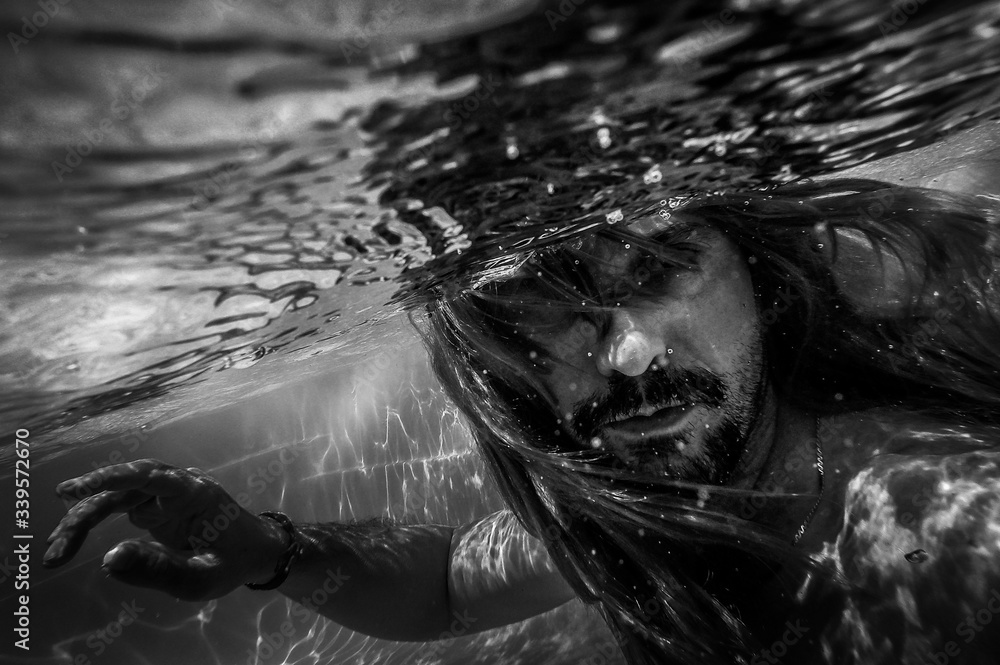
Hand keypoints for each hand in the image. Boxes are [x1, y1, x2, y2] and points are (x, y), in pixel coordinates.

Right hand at [44, 459, 286, 600]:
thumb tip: (109, 559)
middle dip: (86, 509)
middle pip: (124, 487)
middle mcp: (176, 486)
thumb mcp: (201, 578)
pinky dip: (91, 522)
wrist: (254, 551)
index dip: (116, 477)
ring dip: (82, 519)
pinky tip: (67, 541)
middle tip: (55, 545)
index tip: (79, 489)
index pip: (152, 476)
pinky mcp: (154, 506)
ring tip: (55, 554)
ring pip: (114, 497)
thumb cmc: (233, 562)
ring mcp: (163, 495)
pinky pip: (116, 506)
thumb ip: (159, 570)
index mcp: (196, 494)